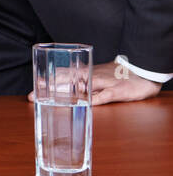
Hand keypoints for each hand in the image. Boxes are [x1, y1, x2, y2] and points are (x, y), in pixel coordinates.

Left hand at [27, 60, 161, 105]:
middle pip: (67, 82)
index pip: (63, 76)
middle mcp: (91, 78)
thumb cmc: (118, 76)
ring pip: (83, 87)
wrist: (142, 70)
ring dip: (67, 93)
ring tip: (50, 98)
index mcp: (86, 75)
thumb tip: (70, 94)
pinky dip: (96, 99)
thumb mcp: (100, 79)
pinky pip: (106, 95)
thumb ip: (86, 86)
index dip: (48, 81)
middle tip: (32, 96)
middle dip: (49, 89)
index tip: (33, 86)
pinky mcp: (118, 90)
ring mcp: (104, 83)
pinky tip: (87, 104)